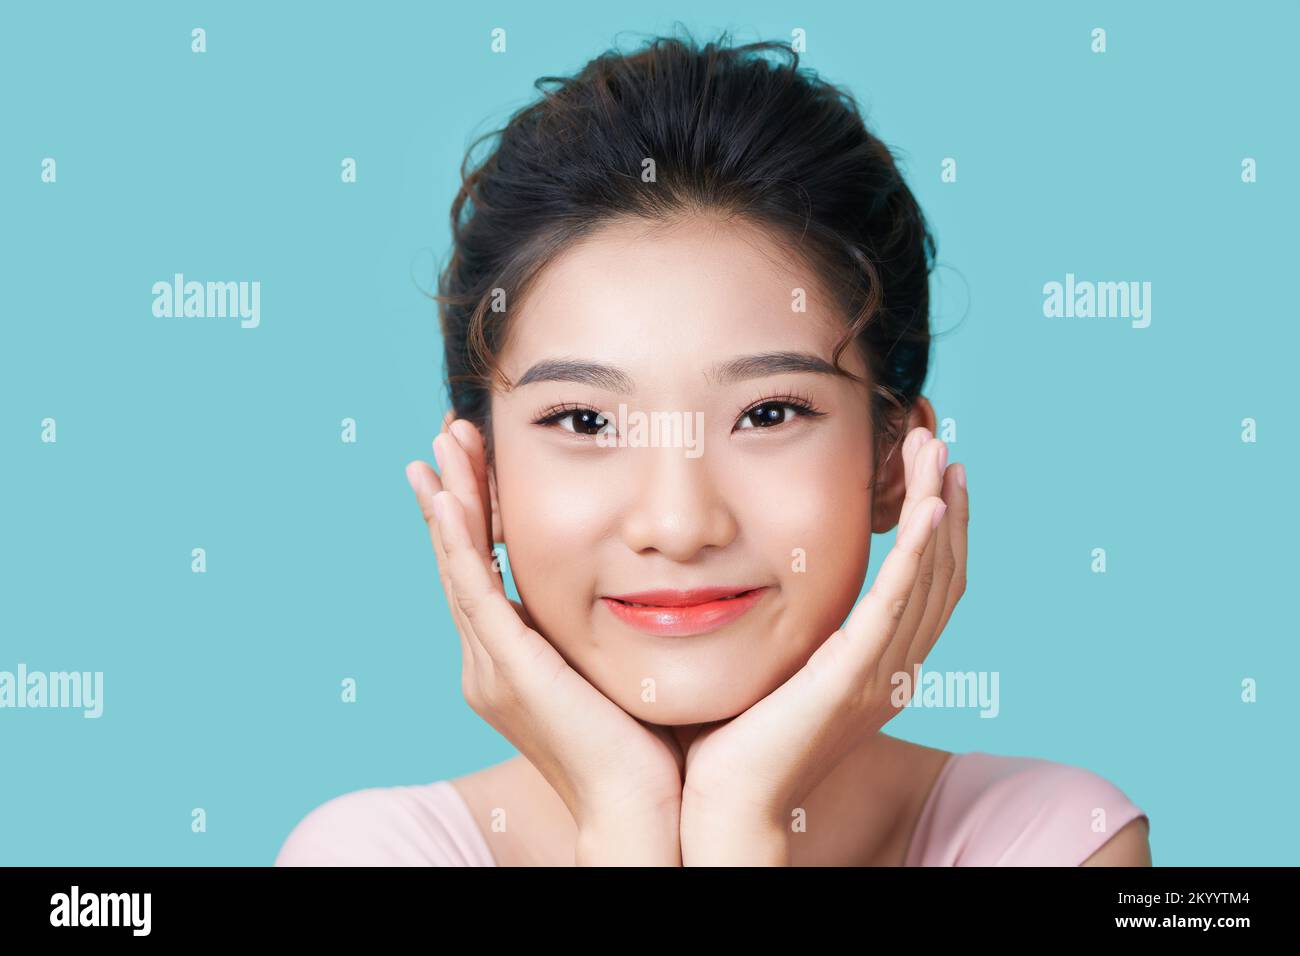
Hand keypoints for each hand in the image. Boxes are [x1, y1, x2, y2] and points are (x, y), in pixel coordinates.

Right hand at [405, 413, 686, 862]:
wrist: (641, 809)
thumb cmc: (645, 745)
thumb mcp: (616, 663)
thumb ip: (608, 623)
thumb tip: (643, 579)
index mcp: (511, 660)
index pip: (484, 570)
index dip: (476, 512)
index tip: (477, 458)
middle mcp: (488, 660)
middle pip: (460, 559)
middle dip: (454, 491)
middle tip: (450, 431)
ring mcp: (491, 664)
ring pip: (459, 566)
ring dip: (450, 500)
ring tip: (444, 443)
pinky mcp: (507, 667)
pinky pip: (474, 592)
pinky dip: (458, 542)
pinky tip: (449, 498)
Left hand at [676, 426, 968, 862]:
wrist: (729, 805)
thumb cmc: (736, 741)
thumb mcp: (776, 668)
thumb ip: (792, 627)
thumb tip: (763, 575)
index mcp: (878, 669)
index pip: (926, 587)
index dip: (940, 530)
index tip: (935, 475)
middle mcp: (892, 671)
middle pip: (941, 574)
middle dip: (945, 504)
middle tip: (939, 443)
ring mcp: (878, 675)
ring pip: (928, 579)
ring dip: (938, 511)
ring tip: (936, 452)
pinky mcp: (852, 678)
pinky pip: (895, 607)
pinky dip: (919, 556)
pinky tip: (931, 510)